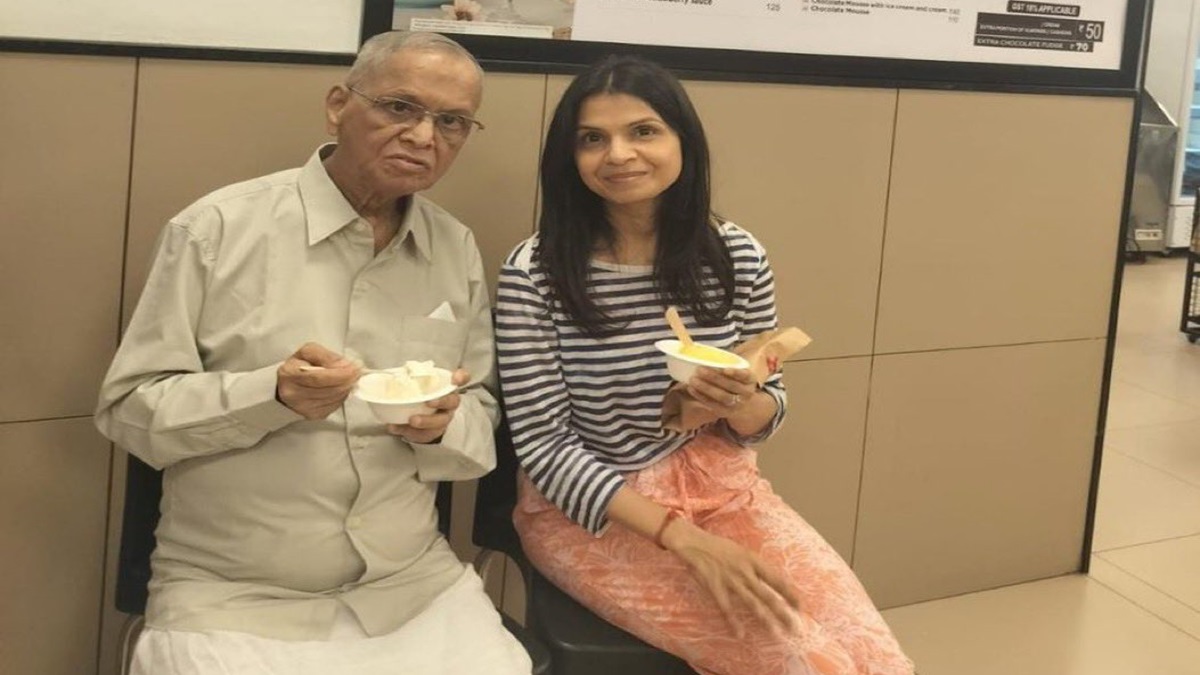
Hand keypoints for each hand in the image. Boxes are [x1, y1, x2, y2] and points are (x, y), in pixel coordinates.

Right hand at [276, 343, 359, 419]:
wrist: (287, 384)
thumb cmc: (298, 366)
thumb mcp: (309, 352)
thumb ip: (326, 356)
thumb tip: (344, 365)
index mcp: (289, 374)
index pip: (318, 378)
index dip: (339, 374)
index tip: (353, 369)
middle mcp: (293, 393)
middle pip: (328, 390)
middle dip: (347, 381)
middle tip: (357, 373)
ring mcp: (302, 407)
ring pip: (333, 399)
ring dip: (346, 388)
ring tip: (350, 379)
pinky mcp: (312, 415)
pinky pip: (334, 406)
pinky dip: (341, 397)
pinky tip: (341, 388)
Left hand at [386, 369, 468, 443]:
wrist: (423, 417)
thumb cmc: (423, 395)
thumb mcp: (420, 383)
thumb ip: (412, 376)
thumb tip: (395, 372)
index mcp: (448, 386)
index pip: (462, 378)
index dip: (461, 377)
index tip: (454, 379)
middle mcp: (449, 403)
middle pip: (452, 402)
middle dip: (441, 402)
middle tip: (428, 402)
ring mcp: (444, 418)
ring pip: (440, 422)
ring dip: (426, 421)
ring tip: (412, 420)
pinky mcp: (434, 432)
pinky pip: (425, 434)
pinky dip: (410, 432)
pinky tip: (396, 428)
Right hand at [661, 518, 800, 637]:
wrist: (694, 541)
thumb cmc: (719, 547)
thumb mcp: (742, 552)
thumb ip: (754, 566)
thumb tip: (769, 579)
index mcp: (753, 560)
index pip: (777, 579)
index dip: (790, 593)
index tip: (801, 607)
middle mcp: (745, 571)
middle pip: (768, 595)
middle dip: (783, 612)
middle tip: (795, 627)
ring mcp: (731, 580)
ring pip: (752, 603)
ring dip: (765, 619)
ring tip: (775, 633)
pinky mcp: (715, 587)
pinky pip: (726, 608)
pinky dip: (733, 622)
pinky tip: (740, 634)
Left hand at [687, 366, 758, 418]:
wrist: (742, 404)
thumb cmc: (735, 381)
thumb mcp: (737, 372)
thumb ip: (726, 363)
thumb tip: (701, 351)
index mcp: (751, 380)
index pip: (746, 375)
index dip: (736, 373)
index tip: (725, 369)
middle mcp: (746, 393)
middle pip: (731, 385)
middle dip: (714, 377)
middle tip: (699, 369)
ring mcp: (737, 404)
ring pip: (722, 396)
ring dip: (706, 388)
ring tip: (693, 380)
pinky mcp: (725, 412)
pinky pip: (712, 404)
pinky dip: (701, 396)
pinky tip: (691, 389)